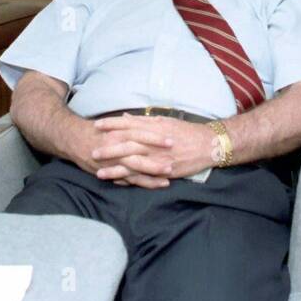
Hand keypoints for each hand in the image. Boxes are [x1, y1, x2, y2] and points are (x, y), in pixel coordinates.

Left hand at [91, 115, 214, 184]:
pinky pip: (144, 177)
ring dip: (115, 168)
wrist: (208, 145)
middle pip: (127, 145)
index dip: (111, 125)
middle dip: (109, 148)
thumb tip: (124, 118)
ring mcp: (159, 158)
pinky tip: (118, 182)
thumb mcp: (165, 121)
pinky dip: (130, 180)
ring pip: (133, 163)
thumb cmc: (186, 131)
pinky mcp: (164, 171)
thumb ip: (144, 120)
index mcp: (154, 127)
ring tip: (99, 172)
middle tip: (92, 151)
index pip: (129, 124)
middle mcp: (155, 142)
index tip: (96, 125)